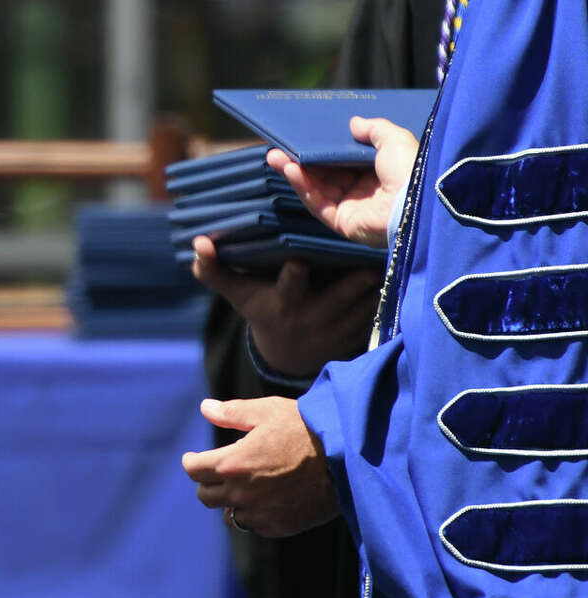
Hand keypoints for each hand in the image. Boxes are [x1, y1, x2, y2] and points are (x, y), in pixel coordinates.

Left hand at [183, 396, 338, 537]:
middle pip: (205, 496)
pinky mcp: (280, 526)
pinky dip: (254, 516)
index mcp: (232, 464)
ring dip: (230, 503)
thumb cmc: (306, 429)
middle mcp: (241, 493)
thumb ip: (232, 413)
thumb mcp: (267, 412)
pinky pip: (255, 526)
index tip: (194, 458)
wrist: (347, 459)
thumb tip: (205, 408)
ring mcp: (260, 513)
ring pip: (229, 516)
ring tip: (243, 489)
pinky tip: (265, 501)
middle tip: (219, 472)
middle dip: (208, 482)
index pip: (193, 470)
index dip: (192, 462)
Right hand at [190, 238, 380, 378]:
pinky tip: (398, 273)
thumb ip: (212, 269)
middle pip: (338, 297)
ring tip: (390, 258)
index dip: (294, 277)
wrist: (287, 356)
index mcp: (283, 303)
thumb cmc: (259, 310)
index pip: (289, 289)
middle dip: (353, 281)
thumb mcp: (235, 293)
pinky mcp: (359, 332)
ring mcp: (339, 327)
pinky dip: (386, 297)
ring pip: (363, 304)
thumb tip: (199, 241)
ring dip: (377, 286)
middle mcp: (312, 317)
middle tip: (367, 259)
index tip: (299, 262)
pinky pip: (376, 314)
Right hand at [267, 116, 417, 247]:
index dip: (324, 150)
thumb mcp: (395, 139)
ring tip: (275, 156)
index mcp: (380, 173)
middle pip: (326, 175)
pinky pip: (317, 204)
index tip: (305, 138)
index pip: (345, 161)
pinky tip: (289, 170)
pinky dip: (302, 187)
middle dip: (302, 160)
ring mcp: (353, 208)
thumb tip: (354, 122)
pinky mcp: (344, 223)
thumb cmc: (412, 170)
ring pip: (317, 189)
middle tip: (281, 146)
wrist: (417, 202)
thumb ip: (374, 128)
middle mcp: (365, 191)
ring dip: (295, 172)